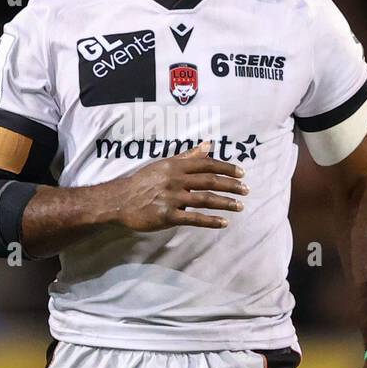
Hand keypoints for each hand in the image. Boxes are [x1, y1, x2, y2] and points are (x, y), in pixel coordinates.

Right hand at [106, 141, 247, 231]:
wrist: (120, 200)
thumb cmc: (143, 182)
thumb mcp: (164, 164)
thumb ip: (188, 156)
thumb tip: (208, 144)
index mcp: (176, 166)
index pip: (207, 164)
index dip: (227, 168)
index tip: (242, 173)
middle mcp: (176, 180)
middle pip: (210, 181)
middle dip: (231, 185)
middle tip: (246, 190)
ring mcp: (172, 198)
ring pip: (205, 199)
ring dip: (225, 203)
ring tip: (240, 206)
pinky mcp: (168, 216)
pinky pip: (194, 218)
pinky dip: (210, 221)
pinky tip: (223, 223)